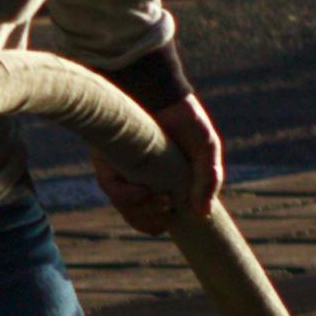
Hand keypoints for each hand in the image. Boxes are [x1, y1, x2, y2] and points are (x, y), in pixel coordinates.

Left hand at [91, 89, 226, 234]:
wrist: (159, 93)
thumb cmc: (185, 119)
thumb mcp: (206, 150)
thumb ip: (208, 182)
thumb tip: (202, 214)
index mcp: (163, 183)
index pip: (156, 217)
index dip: (160, 223)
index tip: (175, 216)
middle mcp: (140, 181)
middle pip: (139, 218)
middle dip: (154, 221)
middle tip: (168, 206)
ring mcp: (122, 173)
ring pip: (125, 208)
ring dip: (144, 212)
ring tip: (162, 198)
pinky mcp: (106, 162)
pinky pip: (112, 189)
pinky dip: (128, 196)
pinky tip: (143, 190)